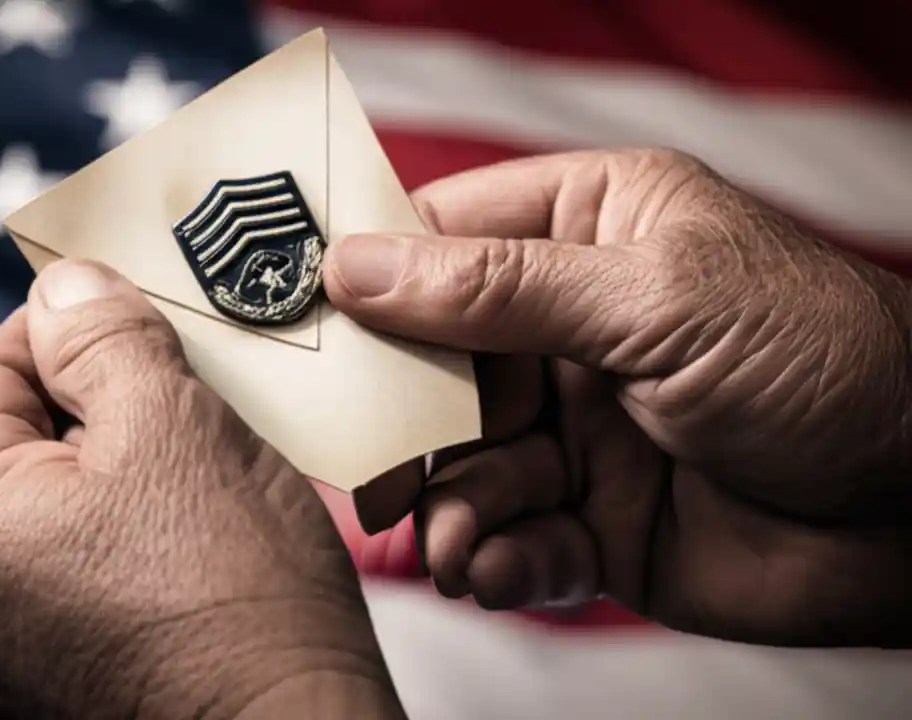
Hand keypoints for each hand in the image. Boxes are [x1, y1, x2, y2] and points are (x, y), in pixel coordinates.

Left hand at [0, 261, 403, 717]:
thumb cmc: (238, 588)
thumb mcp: (173, 425)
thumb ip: (104, 337)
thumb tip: (63, 286)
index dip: (54, 324)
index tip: (123, 302)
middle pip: (16, 447)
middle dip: (95, 397)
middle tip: (180, 374)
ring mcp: (5, 656)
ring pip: (53, 510)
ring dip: (115, 464)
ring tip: (198, 449)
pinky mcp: (57, 684)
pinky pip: (78, 572)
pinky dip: (124, 532)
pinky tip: (194, 525)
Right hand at [324, 149, 911, 646]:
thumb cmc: (824, 360)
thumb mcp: (654, 298)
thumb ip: (496, 289)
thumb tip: (360, 267)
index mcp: (589, 230)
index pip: (440, 236)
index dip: (369, 277)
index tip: (309, 325)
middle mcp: (571, 326)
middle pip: (431, 365)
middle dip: (402, 424)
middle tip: (371, 469)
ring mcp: (578, 425)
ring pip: (460, 464)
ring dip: (451, 509)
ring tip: (460, 542)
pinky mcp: (593, 516)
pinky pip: (509, 537)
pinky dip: (498, 560)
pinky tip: (508, 570)